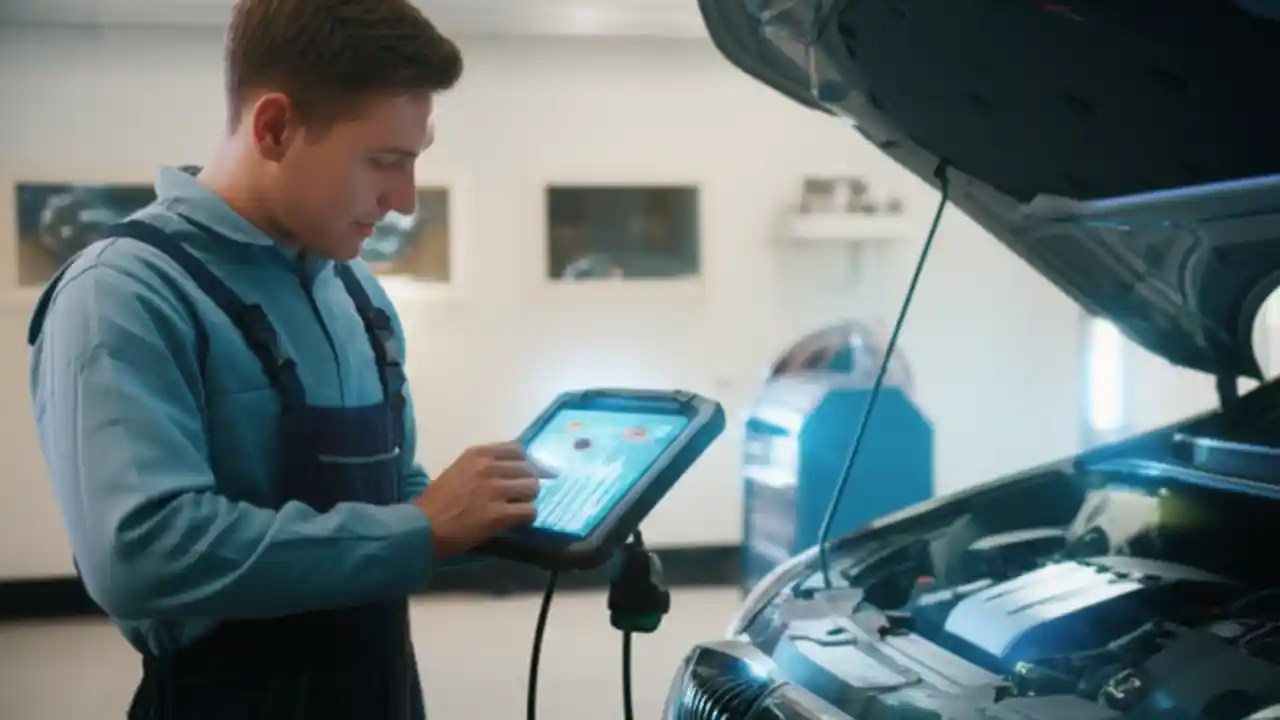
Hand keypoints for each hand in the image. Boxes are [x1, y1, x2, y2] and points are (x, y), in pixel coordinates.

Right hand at [414, 442, 552, 557]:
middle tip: (518, 496)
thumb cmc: (436, 502)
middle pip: (529, 469)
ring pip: (532, 488)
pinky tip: (516, 521)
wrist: (421, 528)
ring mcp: (494, 490)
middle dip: (526, 483)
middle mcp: (488, 467)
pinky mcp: (497, 514)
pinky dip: (527, 517)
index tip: (517, 476)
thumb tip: (513, 471)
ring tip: (517, 508)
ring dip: (527, 500)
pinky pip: (529, 511)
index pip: (518, 449)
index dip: (522, 464)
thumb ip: (483, 466)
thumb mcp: (458, 470)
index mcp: (477, 454)